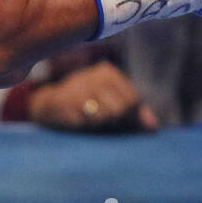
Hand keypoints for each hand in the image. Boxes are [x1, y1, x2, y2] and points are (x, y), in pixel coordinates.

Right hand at [27, 61, 158, 131]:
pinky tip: (80, 126)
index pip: (132, 100)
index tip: (126, 126)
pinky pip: (83, 124)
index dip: (133, 118)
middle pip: (120, 109)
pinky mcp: (63, 104)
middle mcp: (93, 77)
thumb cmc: (87, 102)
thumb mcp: (110, 99)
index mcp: (107, 73)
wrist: (47, 103)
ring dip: (102, 129)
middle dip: (118, 125)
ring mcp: (77, 89)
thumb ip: (134, 111)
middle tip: (109, 129)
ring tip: (95, 128)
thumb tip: (153, 128)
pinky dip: (85, 130)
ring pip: (103, 117)